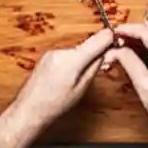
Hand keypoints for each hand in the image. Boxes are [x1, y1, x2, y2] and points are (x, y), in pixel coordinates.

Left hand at [0, 29, 112, 147]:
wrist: (30, 108)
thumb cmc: (54, 104)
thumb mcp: (82, 88)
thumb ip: (95, 67)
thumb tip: (105, 53)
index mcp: (72, 59)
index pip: (98, 40)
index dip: (110, 38)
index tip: (117, 39)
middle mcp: (61, 52)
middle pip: (86, 46)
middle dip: (93, 55)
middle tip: (99, 68)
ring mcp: (52, 53)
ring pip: (75, 52)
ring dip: (80, 61)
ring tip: (74, 80)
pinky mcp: (47, 56)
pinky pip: (65, 56)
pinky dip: (69, 63)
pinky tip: (64, 78)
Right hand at [106, 23, 147, 147]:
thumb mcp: (144, 86)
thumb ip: (129, 63)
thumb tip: (116, 50)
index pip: (144, 30)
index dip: (125, 29)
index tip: (112, 32)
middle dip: (132, 33)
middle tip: (115, 41)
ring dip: (141, 39)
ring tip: (123, 48)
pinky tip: (139, 55)